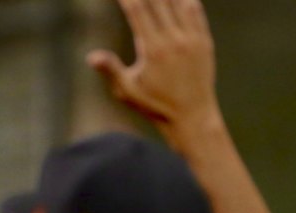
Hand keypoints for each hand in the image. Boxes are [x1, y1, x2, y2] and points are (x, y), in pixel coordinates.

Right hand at [87, 0, 218, 129]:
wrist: (192, 117)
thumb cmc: (155, 106)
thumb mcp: (128, 91)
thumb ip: (111, 70)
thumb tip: (91, 57)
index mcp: (153, 50)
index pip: (137, 10)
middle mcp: (174, 40)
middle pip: (157, 0)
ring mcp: (192, 39)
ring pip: (178, 2)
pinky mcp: (204, 41)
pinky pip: (195, 10)